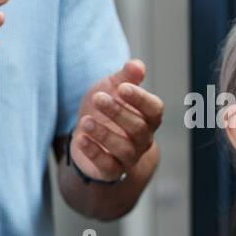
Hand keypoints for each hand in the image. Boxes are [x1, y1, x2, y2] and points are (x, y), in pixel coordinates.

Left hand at [68, 60, 163, 182]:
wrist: (86, 136)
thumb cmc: (103, 110)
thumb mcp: (111, 89)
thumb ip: (125, 77)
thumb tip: (136, 65)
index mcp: (148, 117)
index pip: (154, 109)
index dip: (140, 99)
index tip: (122, 88)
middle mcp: (143, 139)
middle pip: (138, 128)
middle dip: (117, 112)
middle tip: (98, 98)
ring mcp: (128, 157)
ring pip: (124, 149)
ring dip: (104, 134)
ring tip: (86, 121)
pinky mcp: (111, 171)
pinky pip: (107, 165)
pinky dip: (94, 153)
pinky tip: (81, 139)